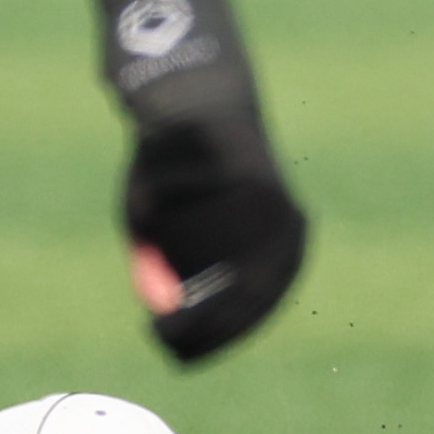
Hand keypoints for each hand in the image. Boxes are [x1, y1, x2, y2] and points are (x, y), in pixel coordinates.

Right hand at [94, 0, 306, 362]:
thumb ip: (163, 267)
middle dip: (203, 319)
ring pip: (204, 248)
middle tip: (162, 334)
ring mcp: (259, 188)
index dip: (219, 336)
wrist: (180, 79)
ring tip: (152, 207)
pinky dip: (158, 203)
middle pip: (243, 289)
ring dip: (169, 242)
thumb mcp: (162, 224)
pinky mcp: (233, 159)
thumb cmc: (173, 162)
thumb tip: (163, 311)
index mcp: (281, 234)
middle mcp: (281, 214)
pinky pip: (183, 205)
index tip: (178, 354)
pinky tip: (151, 179)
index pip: (261, 303)